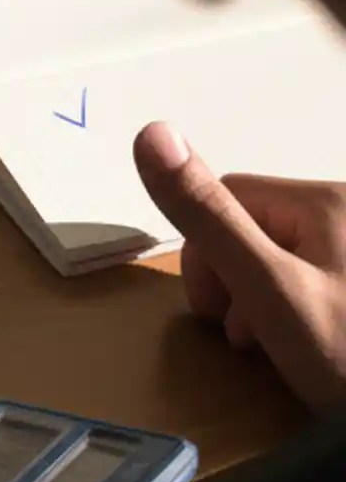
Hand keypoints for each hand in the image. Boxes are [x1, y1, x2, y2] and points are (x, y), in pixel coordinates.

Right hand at [134, 121, 345, 412]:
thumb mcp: (268, 289)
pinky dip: (298, 311)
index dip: (203, 257)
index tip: (214, 314)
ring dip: (262, 302)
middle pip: (255, 228)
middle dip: (235, 283)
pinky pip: (315, 277)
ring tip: (283, 349)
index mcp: (329, 200)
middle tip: (252, 339)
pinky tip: (313, 348)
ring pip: (283, 257)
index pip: (226, 198)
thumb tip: (152, 132)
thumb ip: (209, 218)